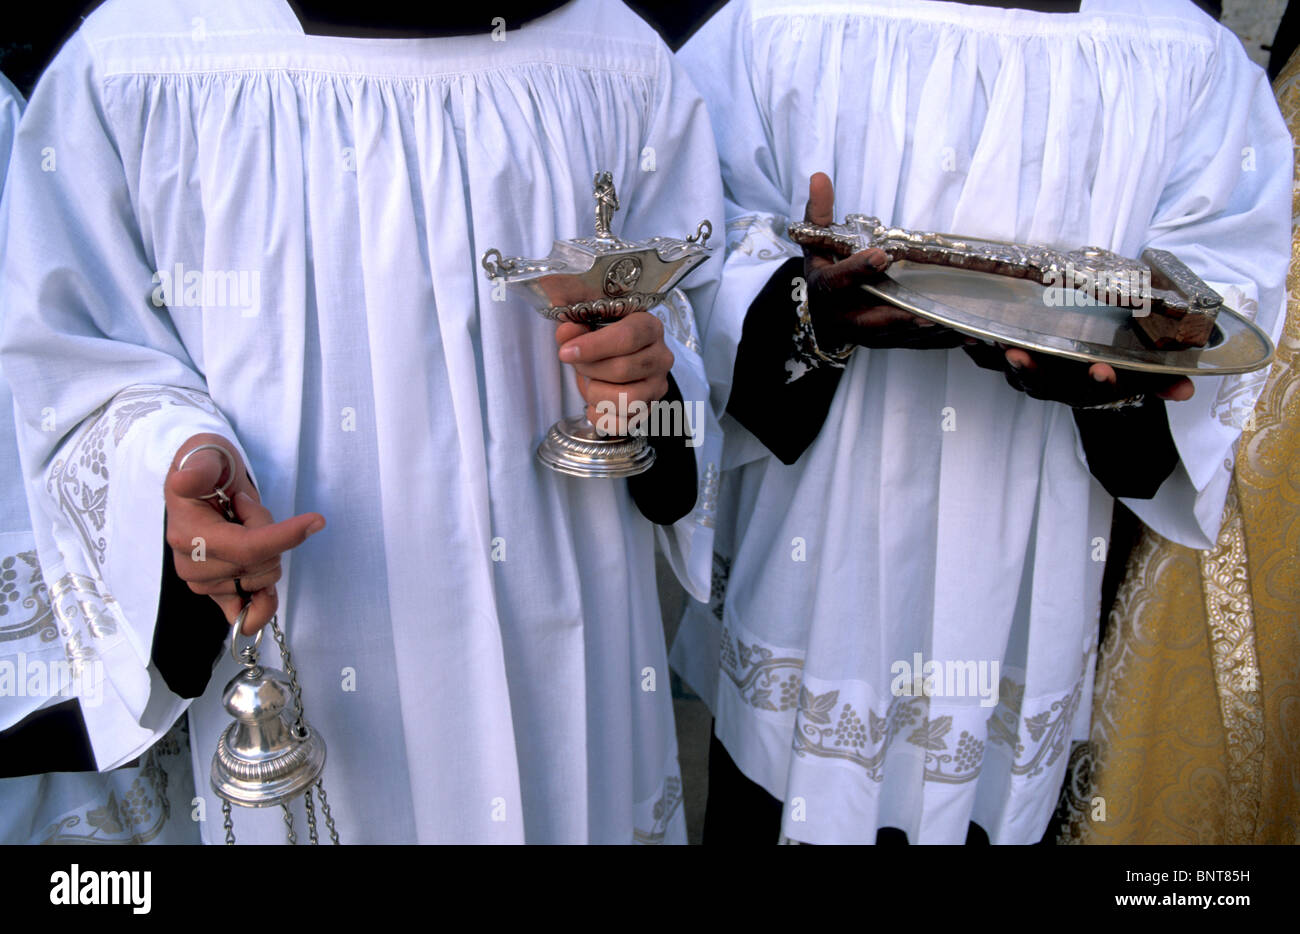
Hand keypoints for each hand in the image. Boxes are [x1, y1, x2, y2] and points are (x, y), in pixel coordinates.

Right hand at [165, 434, 324, 633]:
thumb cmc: (209, 469)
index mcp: (189, 533)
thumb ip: (201, 469)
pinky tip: (267, 595)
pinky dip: (259, 610)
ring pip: (261, 581)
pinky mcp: (214, 592)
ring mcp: (202, 582)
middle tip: (247, 510)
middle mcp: (191, 564)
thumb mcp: (208, 457)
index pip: (246, 547)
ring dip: (268, 554)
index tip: (316, 521)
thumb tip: (187, 481)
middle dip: (272, 535)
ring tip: (243, 528)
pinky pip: (241, 615)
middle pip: (260, 563)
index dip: (283, 537)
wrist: (199, 483)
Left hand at [556, 312, 673, 432]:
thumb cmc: (604, 342)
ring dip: (597, 395)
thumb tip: (566, 333)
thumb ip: (574, 328)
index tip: (566, 353)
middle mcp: (661, 357)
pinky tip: (594, 404)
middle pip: (623, 369)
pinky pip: (625, 424)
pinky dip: (602, 417)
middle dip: (590, 370)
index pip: (627, 337)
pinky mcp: (649, 410)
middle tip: (579, 365)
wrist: (615, 361)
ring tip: (591, 384)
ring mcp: (658, 386)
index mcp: (649, 328)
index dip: (593, 346)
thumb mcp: (587, 327)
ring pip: (627, 400)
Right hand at [802, 172, 964, 350]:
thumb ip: (820, 212)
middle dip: (897, 317)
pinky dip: (938, 341)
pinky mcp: (886, 342)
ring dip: (924, 332)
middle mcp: (843, 317)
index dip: (857, 270)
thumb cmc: (825, 269)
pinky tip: (964, 336)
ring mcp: (865, 334)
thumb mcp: (816, 241)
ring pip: (896, 336)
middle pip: (869, 321)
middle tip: (923, 312)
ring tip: (951, 324)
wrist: (822, 313)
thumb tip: (820, 177)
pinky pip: (912, 344)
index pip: (837, 281)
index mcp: (824, 288)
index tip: (880, 256)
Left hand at [962, 341, 1194, 406]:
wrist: (1095, 373)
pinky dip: (977, 350)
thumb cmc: (1121, 367)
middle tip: (1019, 356)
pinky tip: (964, 335)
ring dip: (1001, 361)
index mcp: (1091, 389)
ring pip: (1017, 374)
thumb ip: (1163, 381)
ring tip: (992, 344)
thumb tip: (1188, 390)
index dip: (1100, 384)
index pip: (1097, 392)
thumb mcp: (1144, 375)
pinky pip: (991, 360)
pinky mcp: (1016, 363)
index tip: (1104, 370)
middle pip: (1045, 386)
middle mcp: (1059, 387)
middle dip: (1031, 372)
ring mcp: (1036, 377)